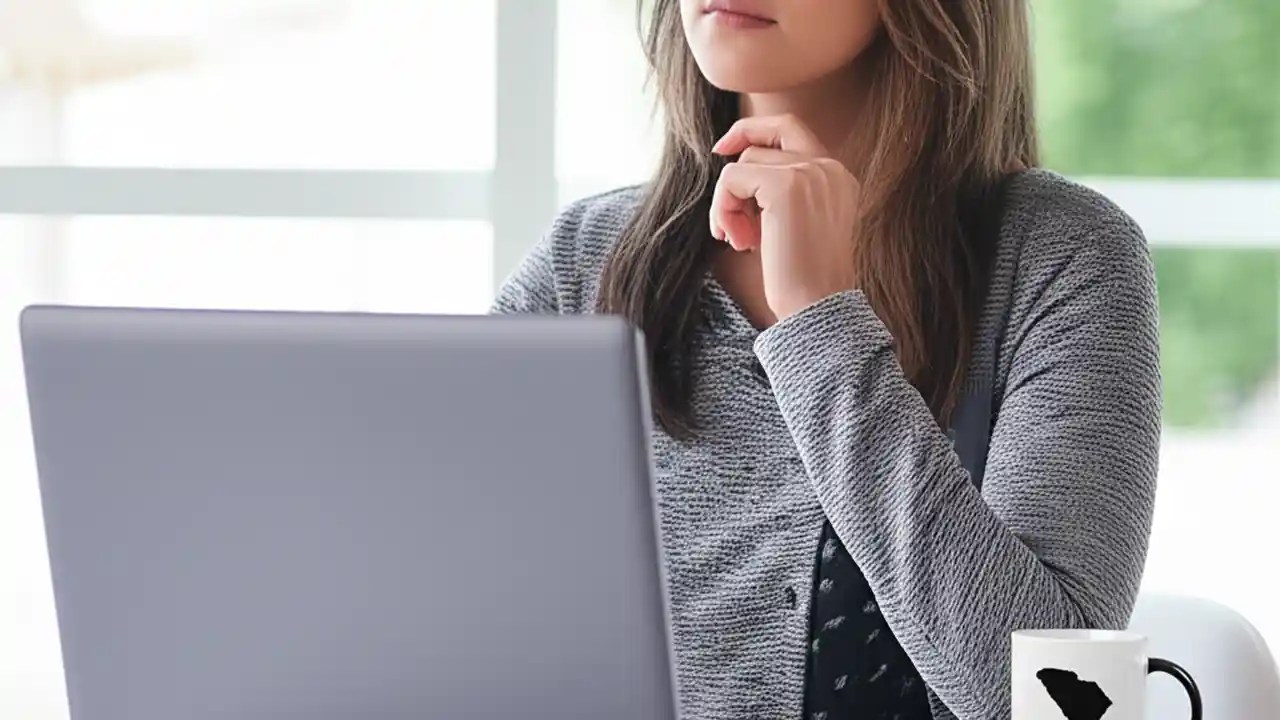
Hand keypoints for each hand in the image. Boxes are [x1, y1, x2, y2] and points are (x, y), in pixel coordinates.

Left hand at [710, 114, 859, 319]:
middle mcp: (829, 168)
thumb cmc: (802, 278)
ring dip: (729, 203)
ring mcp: (810, 172)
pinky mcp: (786, 185)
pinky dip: (723, 209)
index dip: (754, 131)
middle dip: (737, 159)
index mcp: (837, 176)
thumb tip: (735, 169)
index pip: (791, 129)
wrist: (817, 306)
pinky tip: (737, 241)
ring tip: (739, 239)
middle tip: (719, 178)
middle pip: (766, 139)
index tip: (725, 150)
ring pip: (744, 163)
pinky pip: (732, 178)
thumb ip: (778, 191)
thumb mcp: (794, 224)